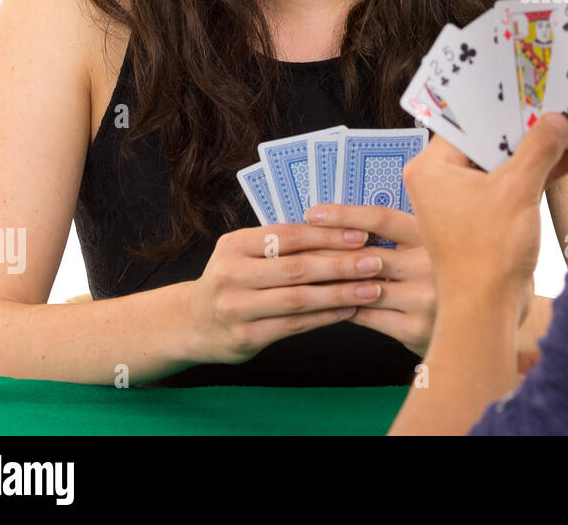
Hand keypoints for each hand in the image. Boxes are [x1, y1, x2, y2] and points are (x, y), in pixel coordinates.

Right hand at [184, 223, 376, 364]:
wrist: (191, 323)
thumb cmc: (233, 280)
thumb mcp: (245, 254)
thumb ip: (282, 244)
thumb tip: (342, 229)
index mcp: (234, 246)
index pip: (288, 235)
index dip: (327, 235)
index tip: (362, 235)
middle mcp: (231, 275)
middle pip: (296, 268)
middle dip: (341, 264)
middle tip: (376, 262)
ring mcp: (236, 308)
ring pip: (298, 299)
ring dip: (340, 293)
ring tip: (372, 289)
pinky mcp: (245, 337)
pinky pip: (294, 325)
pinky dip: (325, 317)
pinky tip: (350, 311)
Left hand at [302, 204, 435, 356]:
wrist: (476, 328)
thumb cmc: (442, 283)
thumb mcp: (432, 251)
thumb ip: (402, 239)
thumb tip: (347, 226)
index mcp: (433, 236)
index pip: (382, 218)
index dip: (345, 214)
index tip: (312, 212)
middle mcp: (432, 264)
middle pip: (365, 253)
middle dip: (324, 250)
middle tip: (289, 247)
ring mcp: (424, 297)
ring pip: (360, 285)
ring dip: (327, 280)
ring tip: (297, 275)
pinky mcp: (414, 328)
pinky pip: (365, 313)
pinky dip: (340, 305)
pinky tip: (321, 301)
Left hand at [401, 113, 567, 306]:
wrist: (488, 312)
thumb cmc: (488, 255)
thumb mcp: (518, 190)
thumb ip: (539, 149)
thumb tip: (556, 120)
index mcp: (432, 168)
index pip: (468, 121)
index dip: (500, 104)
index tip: (529, 88)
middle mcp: (441, 181)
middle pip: (488, 139)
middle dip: (524, 127)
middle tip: (553, 103)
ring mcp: (463, 200)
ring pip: (503, 162)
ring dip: (537, 151)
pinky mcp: (484, 217)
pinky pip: (511, 184)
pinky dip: (537, 175)